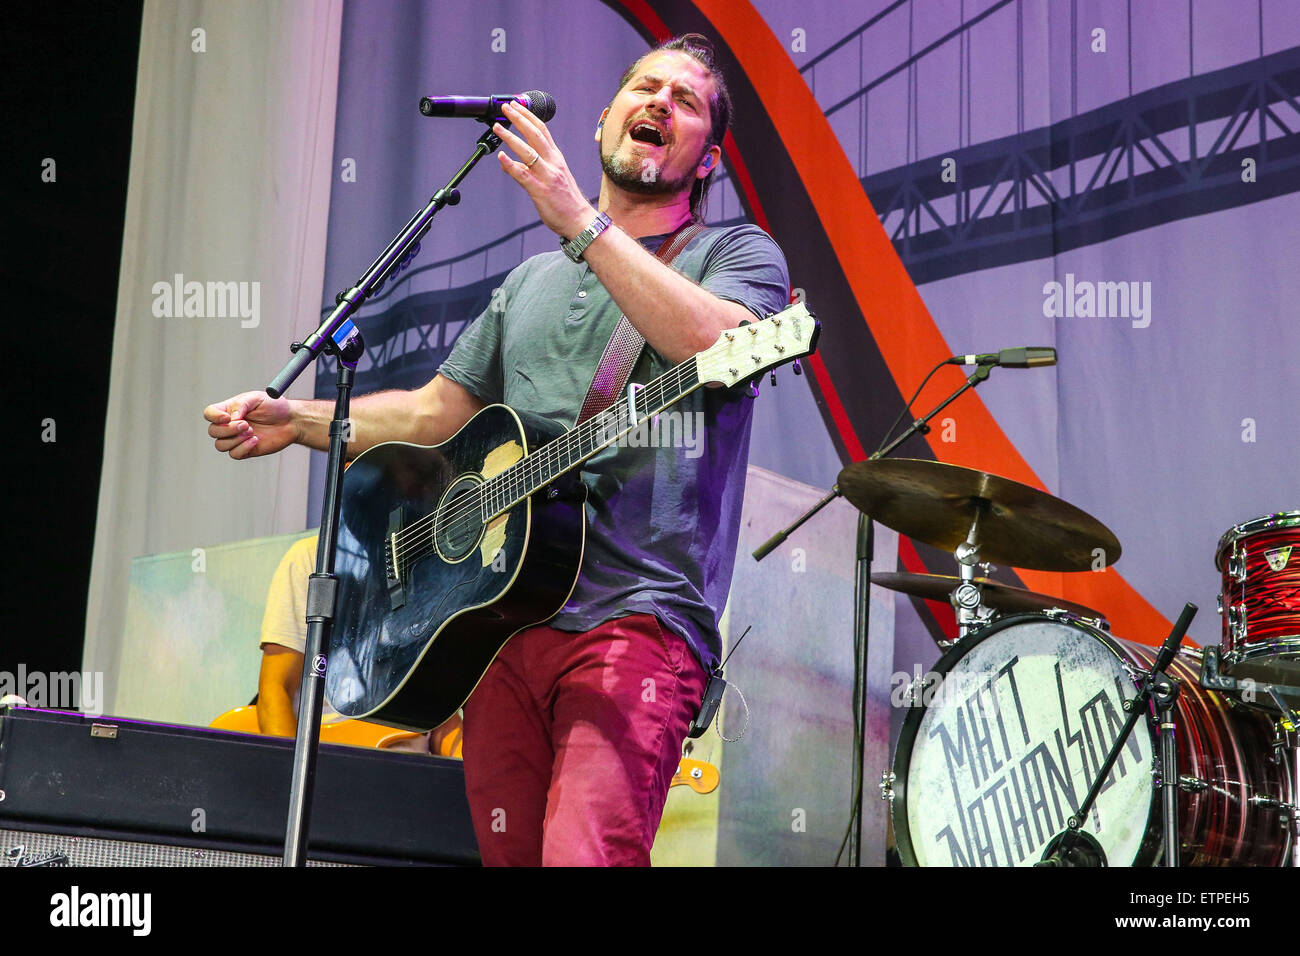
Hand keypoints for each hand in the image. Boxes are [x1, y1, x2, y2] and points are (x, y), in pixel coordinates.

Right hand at [203, 390, 297, 459]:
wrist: (291, 421)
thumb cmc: (274, 407)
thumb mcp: (256, 398)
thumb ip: (241, 405)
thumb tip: (231, 418)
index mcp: (229, 410)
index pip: (210, 413)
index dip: (214, 417)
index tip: (227, 417)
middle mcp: (229, 424)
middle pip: (213, 431)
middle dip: (228, 429)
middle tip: (247, 425)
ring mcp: (236, 438)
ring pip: (221, 445)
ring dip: (235, 440)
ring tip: (252, 432)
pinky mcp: (245, 450)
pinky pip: (234, 454)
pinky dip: (243, 448)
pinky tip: (256, 440)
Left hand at [493, 100, 596, 239]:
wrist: (580, 221)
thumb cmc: (566, 202)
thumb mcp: (552, 179)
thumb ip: (532, 169)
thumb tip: (510, 162)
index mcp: (556, 158)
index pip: (542, 131)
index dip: (529, 116)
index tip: (517, 105)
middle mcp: (553, 163)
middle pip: (535, 135)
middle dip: (519, 118)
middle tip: (506, 107)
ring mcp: (547, 176)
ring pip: (527, 151)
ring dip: (510, 137)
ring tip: (497, 127)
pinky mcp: (540, 191)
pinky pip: (523, 175)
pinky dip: (511, 165)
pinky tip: (501, 157)